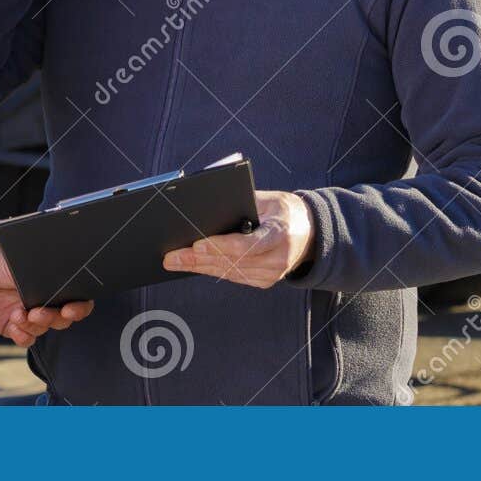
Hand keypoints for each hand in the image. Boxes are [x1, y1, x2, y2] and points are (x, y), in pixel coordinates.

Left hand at [0, 243, 94, 346]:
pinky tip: (14, 324)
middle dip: (53, 318)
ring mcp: (32, 318)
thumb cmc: (2, 261)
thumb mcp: (22, 260)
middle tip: (38, 313)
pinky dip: (22, 336)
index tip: (70, 309)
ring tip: (18, 314)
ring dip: (32, 325)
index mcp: (54, 286)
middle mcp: (47, 304)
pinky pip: (26, 339)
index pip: (78, 300)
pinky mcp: (16, 328)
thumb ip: (40, 271)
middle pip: (63, 320)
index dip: (80, 308)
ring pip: (43, 330)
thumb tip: (55, 274)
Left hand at [161, 190, 314, 287]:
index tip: (198, 243)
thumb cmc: (282, 209)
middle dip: (198, 258)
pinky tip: (193, 265)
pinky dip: (212, 270)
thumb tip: (208, 205)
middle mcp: (278, 258)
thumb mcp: (268, 199)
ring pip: (229, 272)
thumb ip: (242, 202)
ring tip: (175, 261)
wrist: (309, 230)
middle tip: (172, 256)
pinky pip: (234, 277)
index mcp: (280, 233)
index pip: (250, 244)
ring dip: (199, 267)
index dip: (222, 245)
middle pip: (233, 261)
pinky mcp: (264, 281)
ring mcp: (272, 274)